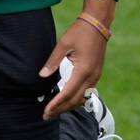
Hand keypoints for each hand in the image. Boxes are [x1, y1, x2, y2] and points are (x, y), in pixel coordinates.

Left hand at [38, 0, 111, 120]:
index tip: (46, 111)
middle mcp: (91, 76)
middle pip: (75, 100)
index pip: (67, 93)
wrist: (97, 24)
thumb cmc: (80, 32)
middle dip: (61, 109)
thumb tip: (42, 75)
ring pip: (83, 98)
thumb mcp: (63, 45)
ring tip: (56, 110)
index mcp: (83, 70)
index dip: (56, 104)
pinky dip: (77, 99)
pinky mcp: (96, 74)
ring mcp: (96, 76)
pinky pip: (87, 92)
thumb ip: (52, 61)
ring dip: (69, 106)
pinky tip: (68, 100)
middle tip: (46, 115)